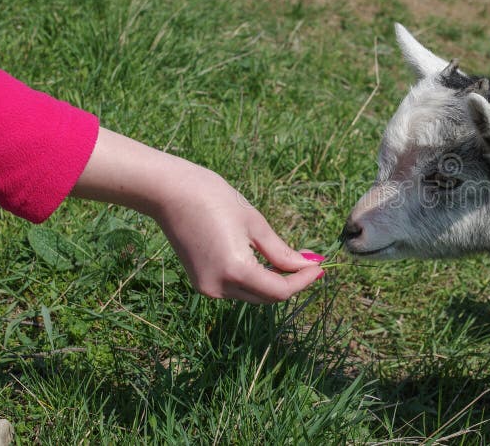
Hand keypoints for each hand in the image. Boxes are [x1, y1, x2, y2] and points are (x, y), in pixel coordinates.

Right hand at [153, 169, 324, 302]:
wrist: (169, 192)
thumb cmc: (214, 199)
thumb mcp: (254, 224)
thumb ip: (281, 252)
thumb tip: (306, 265)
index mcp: (235, 271)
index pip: (279, 291)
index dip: (303, 281)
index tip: (320, 267)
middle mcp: (219, 287)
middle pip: (266, 297)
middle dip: (291, 282)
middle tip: (310, 262)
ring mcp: (207, 287)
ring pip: (252, 295)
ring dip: (272, 281)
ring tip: (290, 259)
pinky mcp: (201, 282)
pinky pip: (236, 288)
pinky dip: (253, 279)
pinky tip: (264, 261)